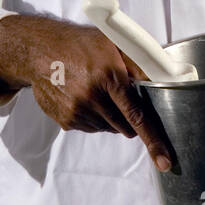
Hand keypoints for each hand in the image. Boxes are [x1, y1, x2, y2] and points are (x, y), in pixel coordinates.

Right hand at [0, 14, 173, 170]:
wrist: (40, 51)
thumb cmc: (80, 44)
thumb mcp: (113, 43)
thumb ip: (139, 63)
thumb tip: (164, 79)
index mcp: (108, 77)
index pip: (137, 115)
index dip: (153, 140)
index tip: (164, 161)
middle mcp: (92, 97)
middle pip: (124, 126)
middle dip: (129, 118)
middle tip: (119, 97)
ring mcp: (77, 111)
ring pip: (108, 128)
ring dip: (110, 117)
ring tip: (97, 92)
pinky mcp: (65, 120)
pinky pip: (91, 128)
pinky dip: (94, 118)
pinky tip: (84, 98)